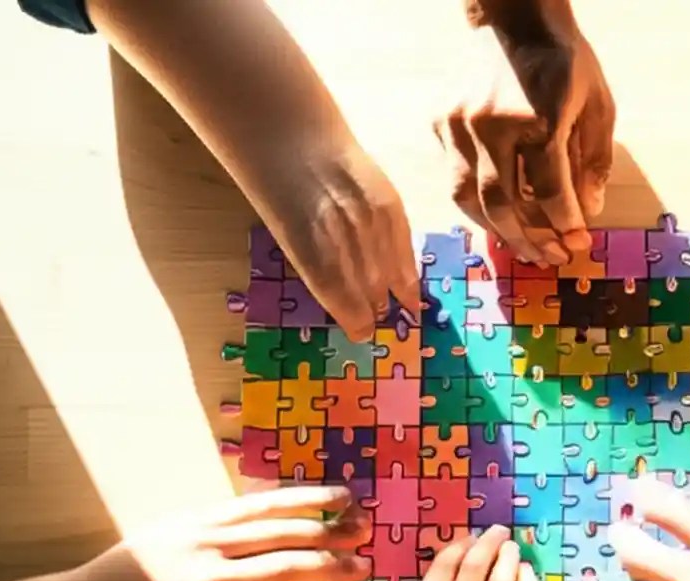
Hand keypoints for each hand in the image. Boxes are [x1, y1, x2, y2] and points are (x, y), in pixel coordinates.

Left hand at [53, 486, 370, 580]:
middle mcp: (208, 547)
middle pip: (282, 530)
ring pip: (262, 506)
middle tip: (366, 526)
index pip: (288, 570)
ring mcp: (193, 524)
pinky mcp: (182, 515)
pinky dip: (272, 499)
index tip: (363, 566)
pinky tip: (295, 499)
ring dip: (307, 500)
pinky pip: (237, 503)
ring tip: (345, 495)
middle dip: (329, 528)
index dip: (331, 568)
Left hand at [276, 144, 420, 340]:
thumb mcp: (288, 236)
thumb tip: (348, 300)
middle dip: (373, 306)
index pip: (340, 294)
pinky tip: (409, 284)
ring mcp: (368, 217)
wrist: (295, 139)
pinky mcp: (388, 202)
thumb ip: (319, 268)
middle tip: (377, 319)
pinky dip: (407, 266)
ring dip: (393, 291)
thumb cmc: (280, 192)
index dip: (354, 317)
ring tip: (398, 306)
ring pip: (388, 266)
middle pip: (368, 284)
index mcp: (310, 248)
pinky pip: (403, 244)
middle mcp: (343, 234)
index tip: (361, 333)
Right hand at [396, 525, 538, 580]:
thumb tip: (448, 565)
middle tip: (497, 531)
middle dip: (488, 541)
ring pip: (502, 578)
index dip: (460, 544)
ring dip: (508, 556)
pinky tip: (527, 573)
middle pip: (476, 564)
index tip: (469, 538)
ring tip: (512, 546)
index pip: (445, 564)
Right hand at [436, 5, 614, 264]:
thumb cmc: (563, 61)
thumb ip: (593, 160)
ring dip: (495, 229)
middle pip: (502, 202)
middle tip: (549, 258)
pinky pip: (454, 175)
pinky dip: (474, 202)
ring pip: (467, 197)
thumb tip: (587, 212)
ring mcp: (459, 124)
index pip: (550, 189)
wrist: (514, 17)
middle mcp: (492, 123)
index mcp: (539, 117)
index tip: (577, 243)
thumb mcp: (597, 105)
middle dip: (528, 239)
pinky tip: (496, 216)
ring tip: (520, 247)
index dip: (565, 223)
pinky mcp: (440, 121)